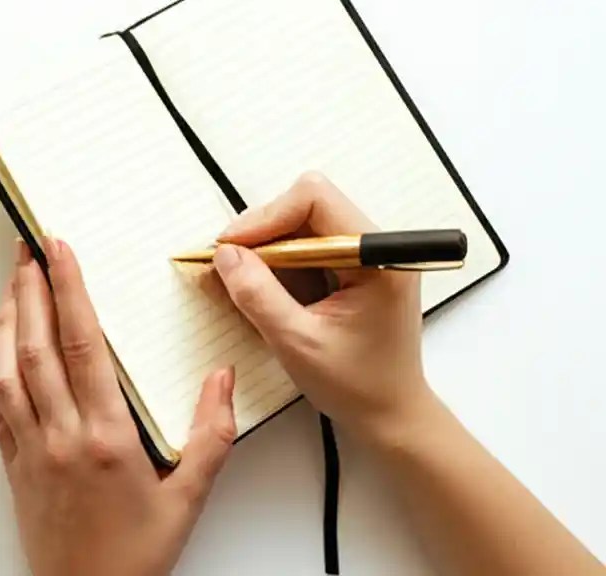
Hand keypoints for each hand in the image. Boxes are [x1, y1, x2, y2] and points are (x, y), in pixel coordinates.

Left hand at [0, 237, 235, 575]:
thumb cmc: (135, 555)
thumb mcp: (189, 498)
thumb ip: (211, 435)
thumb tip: (222, 379)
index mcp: (107, 436)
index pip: (82, 345)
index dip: (68, 290)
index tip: (60, 250)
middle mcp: (61, 435)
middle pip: (36, 346)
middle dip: (28, 288)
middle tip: (26, 246)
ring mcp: (30, 449)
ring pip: (6, 370)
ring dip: (4, 318)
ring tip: (10, 280)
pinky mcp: (12, 464)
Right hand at [211, 173, 432, 442]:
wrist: (391, 416)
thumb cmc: (356, 386)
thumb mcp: (296, 343)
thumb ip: (258, 295)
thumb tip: (225, 255)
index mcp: (377, 260)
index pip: (314, 200)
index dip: (266, 216)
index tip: (232, 247)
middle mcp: (378, 248)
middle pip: (307, 206)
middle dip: (263, 232)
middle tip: (230, 264)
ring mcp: (367, 258)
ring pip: (304, 225)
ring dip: (269, 249)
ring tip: (244, 280)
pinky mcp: (355, 270)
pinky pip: (309, 248)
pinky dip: (280, 264)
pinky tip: (266, 290)